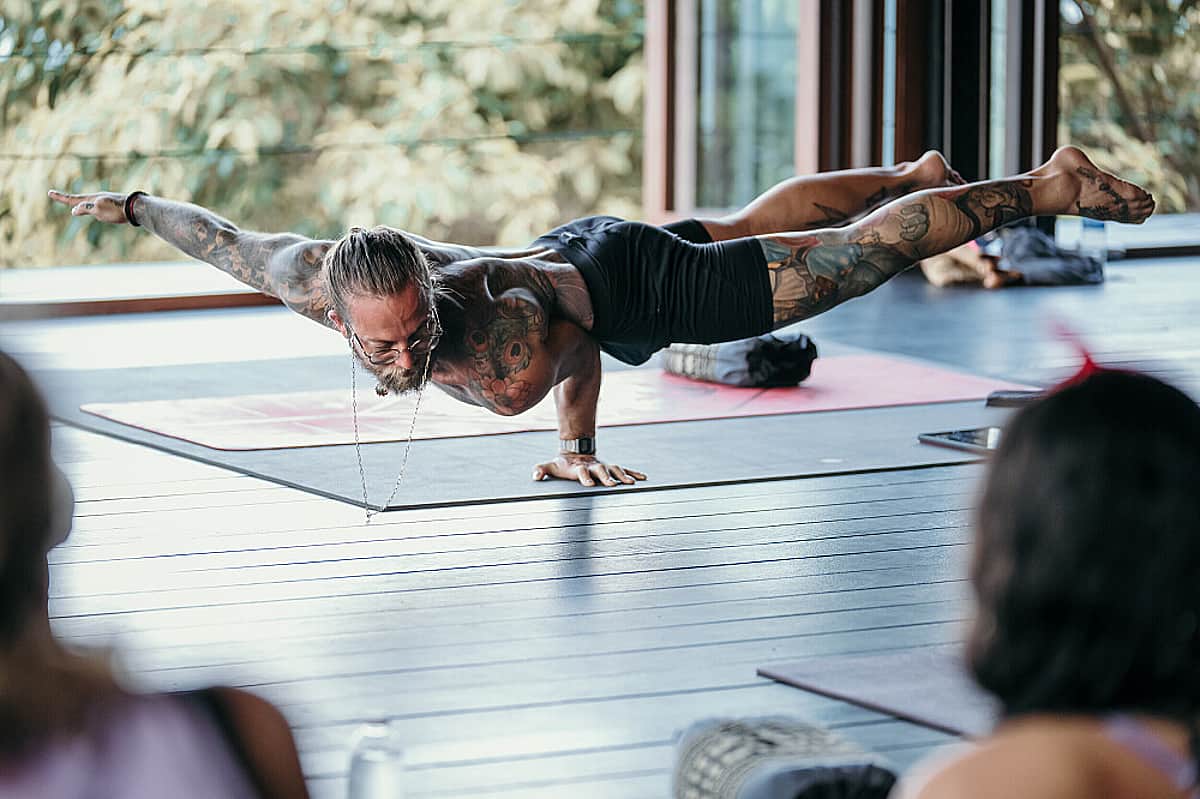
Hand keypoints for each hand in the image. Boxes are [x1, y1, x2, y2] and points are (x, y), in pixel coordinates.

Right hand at [48, 189, 130, 223]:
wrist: (136, 208)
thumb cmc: (117, 210)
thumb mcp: (98, 210)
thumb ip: (85, 210)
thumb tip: (73, 211)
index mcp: (91, 199)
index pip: (72, 199)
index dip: (60, 197)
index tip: (50, 192)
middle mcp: (97, 199)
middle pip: (79, 200)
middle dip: (68, 199)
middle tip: (57, 196)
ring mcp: (105, 202)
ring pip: (89, 204)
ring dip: (80, 203)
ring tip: (73, 202)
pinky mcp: (113, 206)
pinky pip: (98, 208)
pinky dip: (92, 208)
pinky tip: (98, 212)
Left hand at [532, 453, 646, 486]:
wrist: (575, 453)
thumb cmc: (563, 465)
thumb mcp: (551, 466)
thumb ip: (541, 469)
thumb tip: (535, 476)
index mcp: (579, 468)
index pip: (582, 473)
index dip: (585, 478)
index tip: (590, 485)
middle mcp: (594, 466)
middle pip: (601, 471)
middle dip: (607, 477)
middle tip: (612, 485)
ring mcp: (603, 466)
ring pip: (615, 470)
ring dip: (623, 476)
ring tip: (631, 483)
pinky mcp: (610, 468)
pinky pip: (624, 470)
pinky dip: (633, 473)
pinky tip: (643, 478)